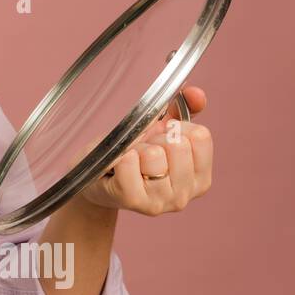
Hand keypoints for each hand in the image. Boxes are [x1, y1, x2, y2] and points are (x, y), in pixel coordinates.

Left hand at [76, 86, 213, 216]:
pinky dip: (119, 156)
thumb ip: (183, 108)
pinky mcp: (132, 200)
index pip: (200, 136)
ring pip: (154, 155)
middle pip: (177, 145)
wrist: (94, 177)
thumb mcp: (160, 129)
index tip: (162, 137)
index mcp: (199, 178)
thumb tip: (196, 93)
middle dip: (155, 139)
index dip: (176, 127)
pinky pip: (128, 163)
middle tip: (142, 150)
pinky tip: (117, 166)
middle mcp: (184, 196)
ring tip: (129, 159)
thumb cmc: (131, 153)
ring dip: (135, 149)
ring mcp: (159, 202)